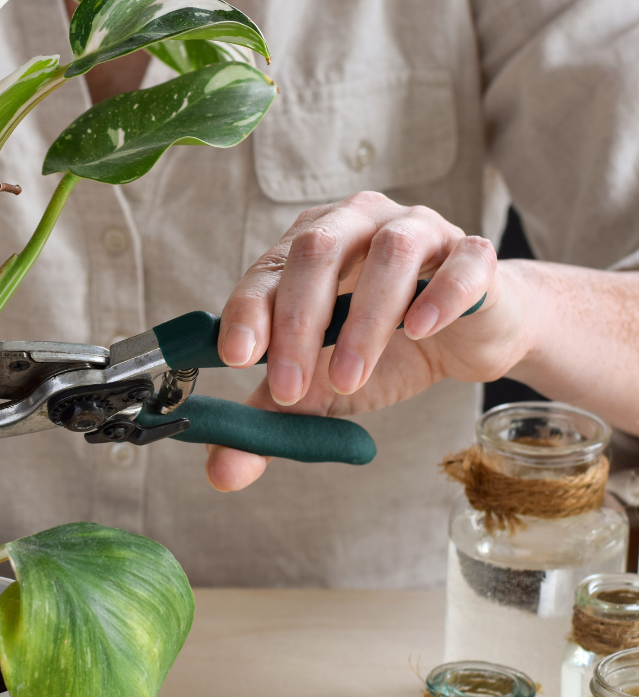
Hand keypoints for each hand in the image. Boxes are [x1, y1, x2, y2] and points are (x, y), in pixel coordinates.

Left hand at [207, 191, 531, 490]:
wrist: (469, 339)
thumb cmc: (385, 351)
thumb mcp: (319, 389)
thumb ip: (271, 421)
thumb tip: (223, 473)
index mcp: (307, 247)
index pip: (267, 269)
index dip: (248, 311)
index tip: (236, 359)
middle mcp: (356, 223)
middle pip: (318, 251)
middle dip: (297, 323)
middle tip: (290, 389)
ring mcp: (419, 229)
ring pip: (388, 254)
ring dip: (363, 321)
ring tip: (348, 379)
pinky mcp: (475, 254)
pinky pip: (462, 263)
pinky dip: (439, 295)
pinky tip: (420, 330)